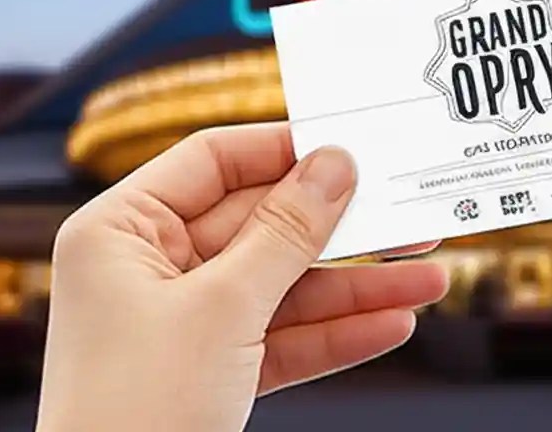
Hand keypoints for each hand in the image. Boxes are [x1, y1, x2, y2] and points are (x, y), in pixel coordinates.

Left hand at [36, 123, 448, 431]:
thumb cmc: (134, 411)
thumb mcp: (222, 308)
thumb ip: (286, 232)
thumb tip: (334, 166)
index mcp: (122, 231)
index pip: (214, 161)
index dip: (286, 150)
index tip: (353, 147)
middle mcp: (149, 267)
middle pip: (263, 225)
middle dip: (342, 230)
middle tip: (410, 216)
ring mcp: (182, 321)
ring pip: (284, 287)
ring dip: (356, 288)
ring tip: (429, 280)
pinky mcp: (210, 370)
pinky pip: (283, 338)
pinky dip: (336, 334)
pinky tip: (391, 325)